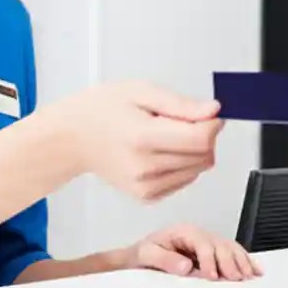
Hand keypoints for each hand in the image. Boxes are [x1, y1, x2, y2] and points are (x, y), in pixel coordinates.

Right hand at [43, 81, 223, 202]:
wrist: (74, 137)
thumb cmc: (103, 110)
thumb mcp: (141, 91)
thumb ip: (181, 104)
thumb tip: (213, 111)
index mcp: (142, 137)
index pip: (200, 139)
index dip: (213, 124)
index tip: (210, 113)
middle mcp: (144, 168)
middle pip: (204, 156)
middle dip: (206, 135)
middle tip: (184, 120)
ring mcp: (145, 187)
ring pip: (198, 170)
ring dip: (195, 151)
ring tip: (167, 134)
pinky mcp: (147, 196)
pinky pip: (185, 180)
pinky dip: (183, 164)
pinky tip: (162, 150)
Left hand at [123, 224, 262, 281]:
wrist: (144, 255)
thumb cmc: (146, 254)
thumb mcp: (148, 254)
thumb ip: (165, 259)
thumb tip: (186, 265)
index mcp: (185, 232)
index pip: (202, 243)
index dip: (209, 259)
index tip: (211, 275)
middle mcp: (200, 234)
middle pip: (221, 244)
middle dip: (229, 262)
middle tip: (234, 279)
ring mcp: (209, 241)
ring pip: (230, 248)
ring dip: (240, 262)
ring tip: (247, 277)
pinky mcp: (214, 251)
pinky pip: (233, 253)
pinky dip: (245, 260)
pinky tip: (254, 269)